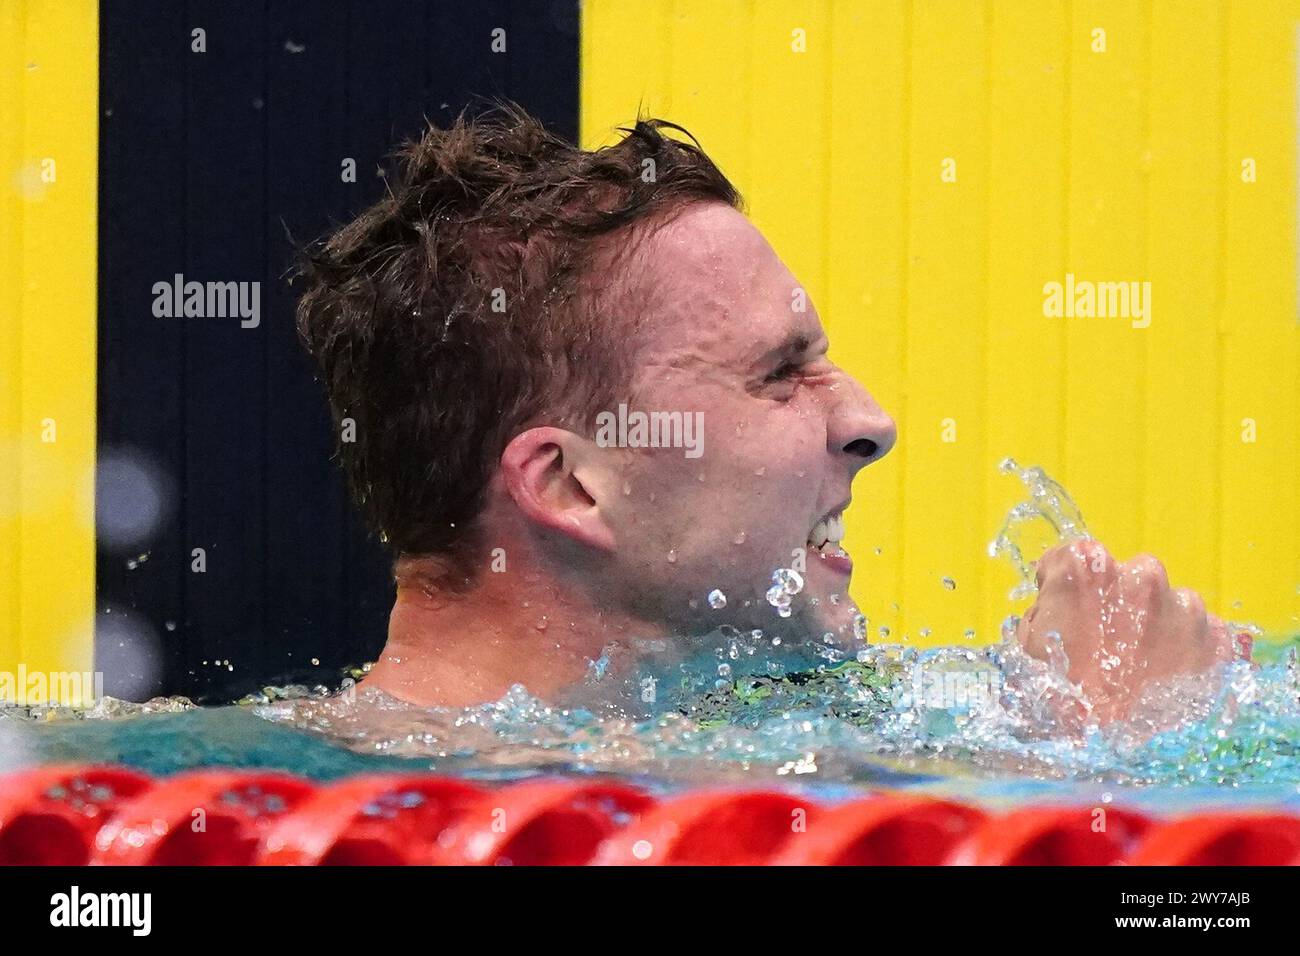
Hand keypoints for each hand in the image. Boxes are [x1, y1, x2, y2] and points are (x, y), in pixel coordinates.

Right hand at [1015, 540, 1249, 724]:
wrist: (1106, 755)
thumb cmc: (1056, 697)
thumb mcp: (1025, 646)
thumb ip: (1044, 614)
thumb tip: (1055, 611)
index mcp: (1086, 569)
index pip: (1071, 556)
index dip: (1063, 585)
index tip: (1064, 608)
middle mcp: (1142, 575)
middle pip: (1127, 577)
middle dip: (1117, 605)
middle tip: (1106, 647)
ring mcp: (1186, 607)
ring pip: (1169, 605)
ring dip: (1156, 627)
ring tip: (1140, 670)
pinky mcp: (1217, 642)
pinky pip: (1203, 635)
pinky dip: (1189, 652)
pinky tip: (1167, 680)